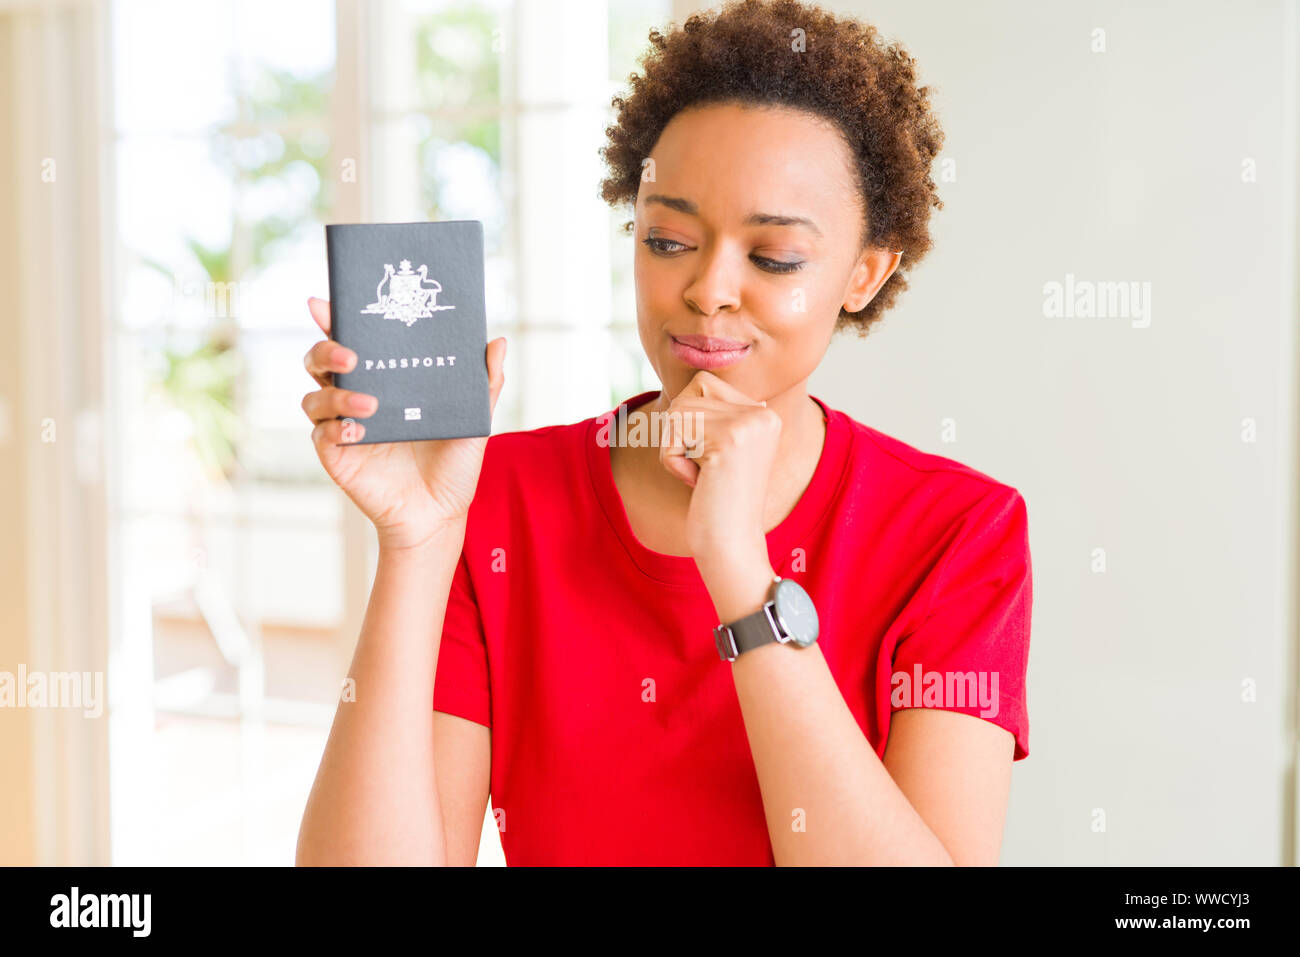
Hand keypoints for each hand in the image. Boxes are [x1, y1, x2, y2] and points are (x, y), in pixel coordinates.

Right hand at [301, 296, 506, 549]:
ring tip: (372, 403)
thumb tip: (498, 340)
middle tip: (352, 353)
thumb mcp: (475, 419)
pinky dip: (337, 428)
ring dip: (337, 393)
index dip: (333, 319)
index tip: (326, 303)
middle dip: (326, 348)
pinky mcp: (337, 455)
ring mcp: (344, 425)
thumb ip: (485, 382)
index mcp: (385, 379)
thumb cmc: (454, 464)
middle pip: (319, 361)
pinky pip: (322, 433)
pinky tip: (360, 432)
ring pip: (314, 396)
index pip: (352, 341)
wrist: (442, 512)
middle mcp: (357, 397)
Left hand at [658, 370, 781, 564]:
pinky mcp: (728, 441)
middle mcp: (762, 413)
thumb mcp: (721, 447)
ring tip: (702, 476)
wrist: (731, 545)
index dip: (689, 422)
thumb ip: (713, 413)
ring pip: (677, 412)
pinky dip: (672, 461)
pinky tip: (698, 483)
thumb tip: (696, 380)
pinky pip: (672, 434)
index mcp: (764, 413)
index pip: (702, 382)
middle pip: (687, 395)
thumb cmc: (717, 500)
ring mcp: (747, 425)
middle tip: (704, 470)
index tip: (711, 459)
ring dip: (675, 449)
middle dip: (680, 435)